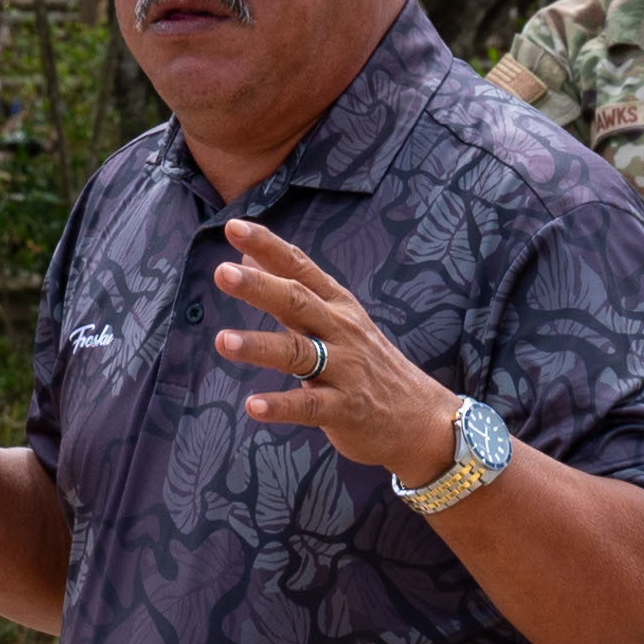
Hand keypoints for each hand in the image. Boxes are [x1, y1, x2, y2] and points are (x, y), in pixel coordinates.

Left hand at [210, 220, 465, 482]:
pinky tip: (252, 406)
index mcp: (336, 305)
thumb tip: (247, 257)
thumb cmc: (367, 361)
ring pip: (298, 353)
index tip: (234, 226)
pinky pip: (308, 406)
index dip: (268, 246)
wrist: (421, 416)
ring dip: (259, 346)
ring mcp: (344, 369)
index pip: (299, 267)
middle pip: (298, 302)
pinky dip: (280, 406)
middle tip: (222, 272)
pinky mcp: (344, 409)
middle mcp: (340, 330)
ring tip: (222, 340)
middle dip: (260, 287)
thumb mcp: (335, 317)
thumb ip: (290, 288)